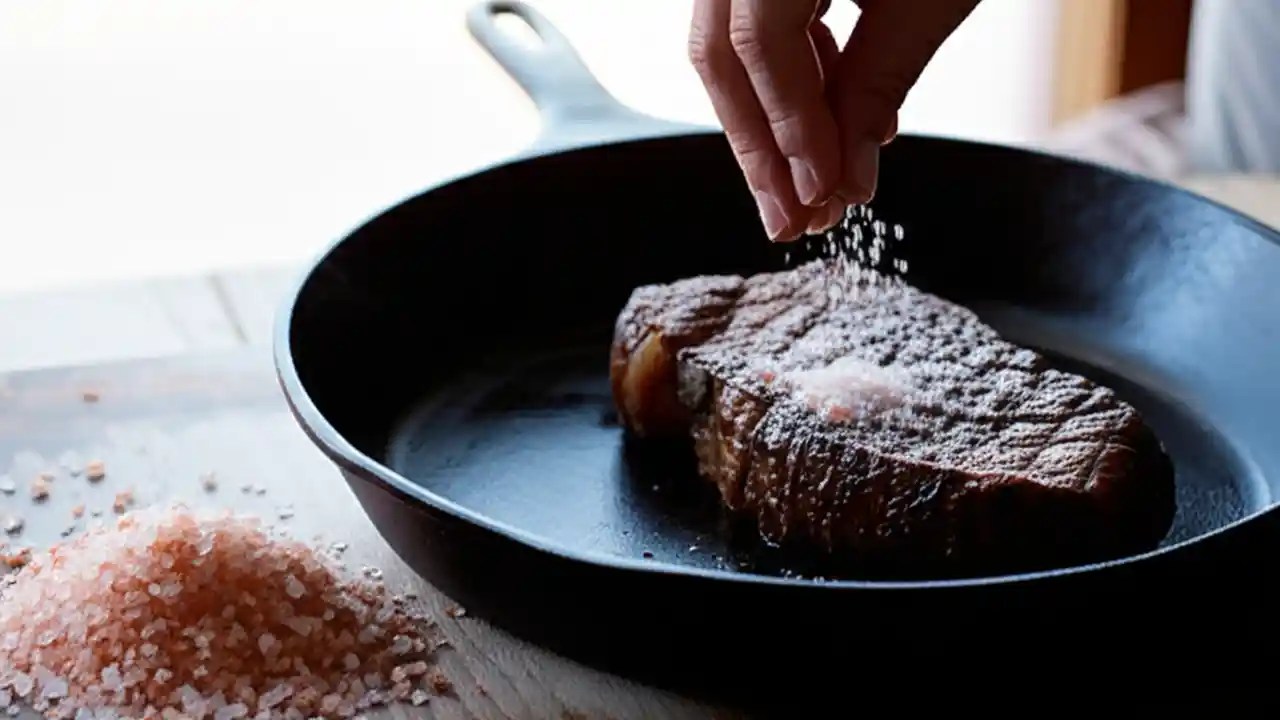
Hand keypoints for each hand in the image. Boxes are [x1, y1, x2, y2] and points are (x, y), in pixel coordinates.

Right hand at [689, 0, 979, 240]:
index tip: (822, 197)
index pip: (759, 47)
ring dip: (772, 124)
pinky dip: (793, 78)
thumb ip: (877, 85)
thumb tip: (846, 179)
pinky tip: (831, 122)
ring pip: (732, 46)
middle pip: (722, 54)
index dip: (790, 131)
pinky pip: (758, 23)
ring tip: (811, 189)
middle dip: (760, 146)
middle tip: (789, 221)